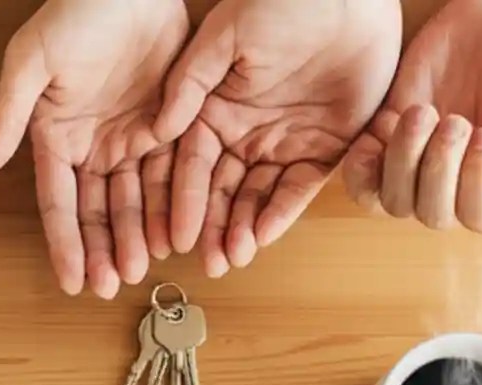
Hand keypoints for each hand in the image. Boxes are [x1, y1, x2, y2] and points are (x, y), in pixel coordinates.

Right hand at [0, 0, 188, 297]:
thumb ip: (8, 118)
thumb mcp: (31, 64)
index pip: (58, 202)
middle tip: (111, 285)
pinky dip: (173, 205)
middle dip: (103, 249)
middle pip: (98, 210)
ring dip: (137, 236)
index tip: (69, 281)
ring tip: (142, 268)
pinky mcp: (168, 127)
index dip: (64, 243)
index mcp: (57, 137)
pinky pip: (171, 174)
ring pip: (136, 200)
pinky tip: (175, 234)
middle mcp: (93, 146)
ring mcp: (131, 139)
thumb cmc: (74, 15)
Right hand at [154, 0, 401, 276]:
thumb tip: (156, 130)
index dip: (182, 202)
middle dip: (210, 229)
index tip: (175, 236)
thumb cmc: (280, 2)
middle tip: (206, 262)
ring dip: (242, 229)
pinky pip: (298, 188)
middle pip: (220, 191)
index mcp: (212, 109)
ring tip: (232, 257)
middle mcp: (244, 132)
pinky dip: (281, 213)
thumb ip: (189, 84)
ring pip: (256, 197)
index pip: (190, 165)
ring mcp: (283, 142)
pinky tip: (263, 236)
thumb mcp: (224, 38)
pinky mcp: (325, 148)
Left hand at [342, 0, 481, 238]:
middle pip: (433, 215)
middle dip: (440, 167)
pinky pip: (360, 179)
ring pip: (394, 201)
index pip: (477, 217)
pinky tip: (386, 126)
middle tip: (456, 119)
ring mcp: (415, 164)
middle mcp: (452, 184)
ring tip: (422, 113)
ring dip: (405, 159)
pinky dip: (366, 163)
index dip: (476, 183)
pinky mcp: (383, 139)